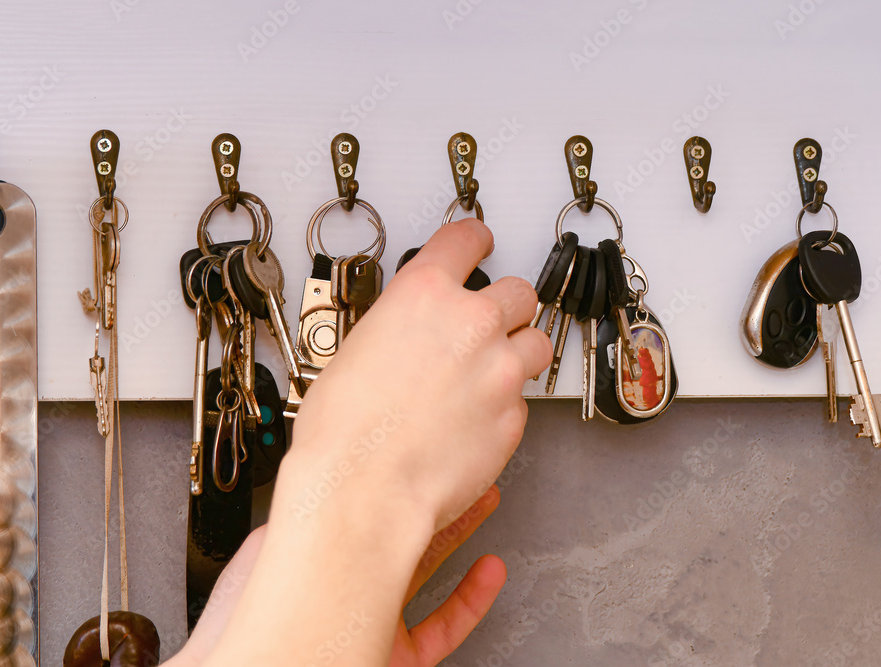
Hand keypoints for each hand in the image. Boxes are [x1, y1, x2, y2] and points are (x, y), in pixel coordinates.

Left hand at [165, 487, 504, 666]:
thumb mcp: (266, 547)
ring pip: (424, 571)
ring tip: (482, 502)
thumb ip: (295, 508)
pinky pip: (444, 626)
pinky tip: (488, 571)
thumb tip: (309, 468)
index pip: (359, 507)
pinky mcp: (399, 656)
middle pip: (397, 532)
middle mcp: (345, 589)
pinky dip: (470, 599)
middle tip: (456, 464)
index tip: (410, 449)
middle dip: (430, 495)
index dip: (388, 478)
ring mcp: (373, 622)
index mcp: (314, 558)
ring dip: (457, 535)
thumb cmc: (243, 627)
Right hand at [286, 219, 551, 531]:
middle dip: (503, 306)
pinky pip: (521, 400)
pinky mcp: (512, 417)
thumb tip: (406, 333)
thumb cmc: (345, 430)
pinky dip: (503, 405)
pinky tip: (472, 419)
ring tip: (487, 373)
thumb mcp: (356, 349)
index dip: (475, 238)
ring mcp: (498, 370)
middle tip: (485, 323)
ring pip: (535, 343)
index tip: (480, 240)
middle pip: (517, 292)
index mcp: (424, 294)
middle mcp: (471, 324)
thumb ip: (398, 326)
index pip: (466, 239)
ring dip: (516, 352)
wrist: (363, 489)